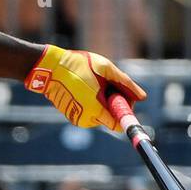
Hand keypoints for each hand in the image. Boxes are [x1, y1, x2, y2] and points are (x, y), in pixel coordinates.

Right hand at [24, 44, 146, 131]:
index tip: (125, 99)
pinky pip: (90, 112)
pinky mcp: (71, 115)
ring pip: (101, 114)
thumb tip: (142, 96)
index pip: (119, 123)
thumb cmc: (77, 65)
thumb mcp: (105, 68)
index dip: (126, 111)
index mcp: (95, 109)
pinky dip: (92, 102)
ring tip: (93, 83)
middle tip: (106, 84)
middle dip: (113, 102)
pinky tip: (84, 87)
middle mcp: (86, 118)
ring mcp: (77, 118)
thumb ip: (125, 83)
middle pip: (111, 117)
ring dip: (102, 101)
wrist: (48, 68)